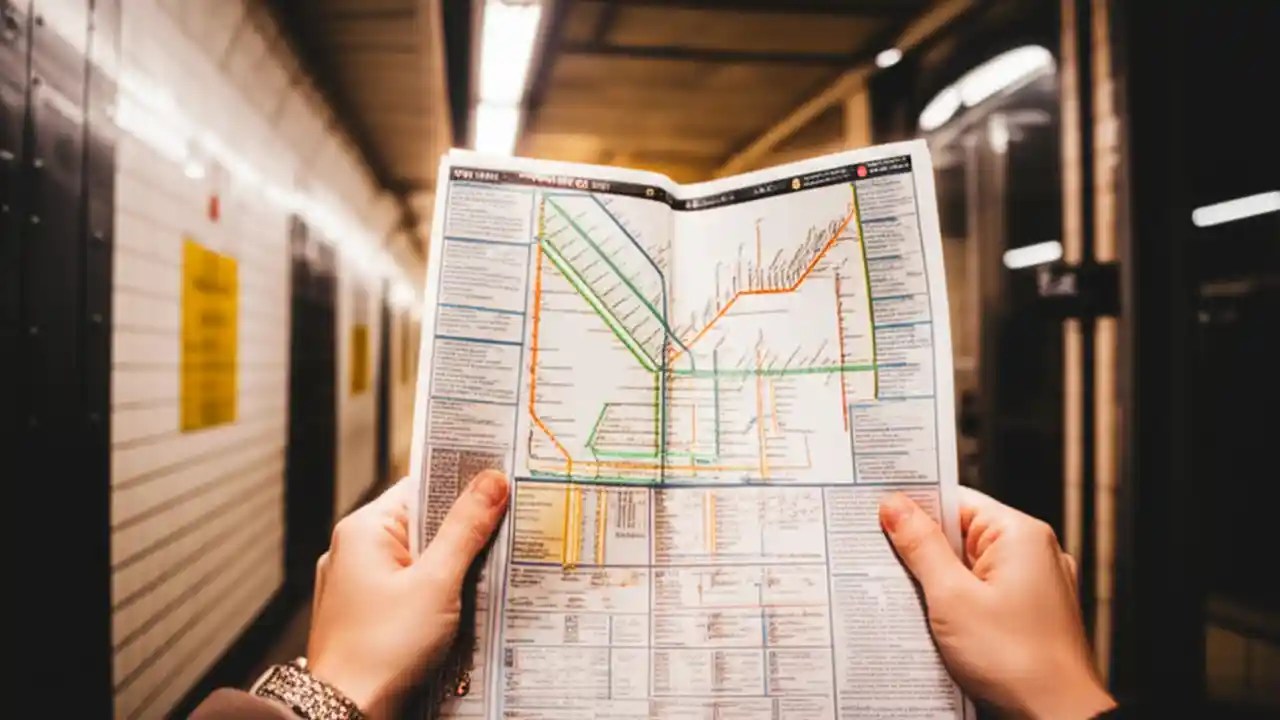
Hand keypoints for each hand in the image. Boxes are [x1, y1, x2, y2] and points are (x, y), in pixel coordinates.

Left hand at [306, 470, 509, 718]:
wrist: (344, 712)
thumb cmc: (380, 651)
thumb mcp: (436, 584)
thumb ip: (465, 530)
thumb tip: (490, 482)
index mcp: (364, 529)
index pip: (421, 486)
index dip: (462, 485)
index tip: (500, 485)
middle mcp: (354, 550)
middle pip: (423, 523)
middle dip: (463, 532)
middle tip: (504, 535)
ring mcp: (358, 583)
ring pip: (419, 559)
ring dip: (452, 567)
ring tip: (485, 576)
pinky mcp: (366, 613)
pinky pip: (409, 588)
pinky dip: (435, 593)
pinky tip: (460, 607)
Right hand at [879, 487, 1114, 719]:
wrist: (1058, 719)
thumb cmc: (1017, 662)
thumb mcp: (951, 598)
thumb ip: (921, 547)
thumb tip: (895, 505)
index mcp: (1020, 535)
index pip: (956, 500)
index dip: (915, 507)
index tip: (879, 516)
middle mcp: (1034, 553)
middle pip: (961, 534)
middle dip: (922, 551)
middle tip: (884, 564)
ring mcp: (1036, 586)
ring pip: (970, 568)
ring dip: (938, 583)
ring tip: (911, 601)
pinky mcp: (1031, 615)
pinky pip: (984, 594)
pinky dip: (958, 604)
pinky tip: (936, 624)